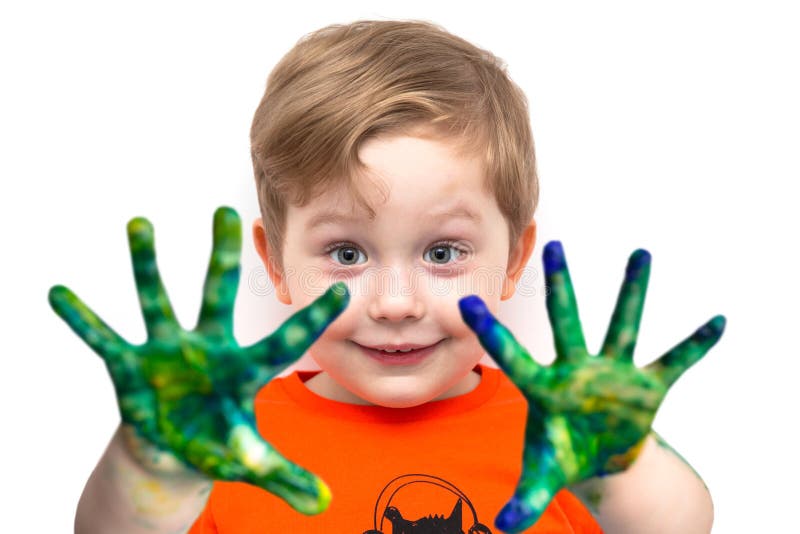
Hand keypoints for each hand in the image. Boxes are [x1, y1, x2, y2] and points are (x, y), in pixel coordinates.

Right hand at [48, 206, 348, 514]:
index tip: (343, 293)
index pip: (283, 342)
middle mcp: (206, 348)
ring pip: (157, 300)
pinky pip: (102, 339)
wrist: (176, 445)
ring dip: (146, 264)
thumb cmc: (218, 442)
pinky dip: (82, 319)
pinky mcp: (130, 366)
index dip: (312, 321)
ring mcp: (167, 351)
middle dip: (221, 254)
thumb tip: (322, 504)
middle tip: (226, 210)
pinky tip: (60, 294)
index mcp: (243, 369)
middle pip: (216, 294)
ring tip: (138, 224)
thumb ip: (282, 477)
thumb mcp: (249, 459)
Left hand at [458, 241, 724, 532]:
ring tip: (642, 253)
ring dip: (632, 291)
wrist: (598, 458)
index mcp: (545, 388)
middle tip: (553, 244)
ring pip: (622, 325)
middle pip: (565, 320)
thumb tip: (500, 528)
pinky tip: (717, 323)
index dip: (491, 333)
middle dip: (560, 285)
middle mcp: (577, 369)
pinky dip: (694, 346)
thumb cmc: (563, 456)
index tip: (467, 301)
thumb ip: (523, 499)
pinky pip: (673, 361)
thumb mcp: (543, 478)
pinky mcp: (646, 385)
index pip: (513, 357)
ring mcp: (613, 373)